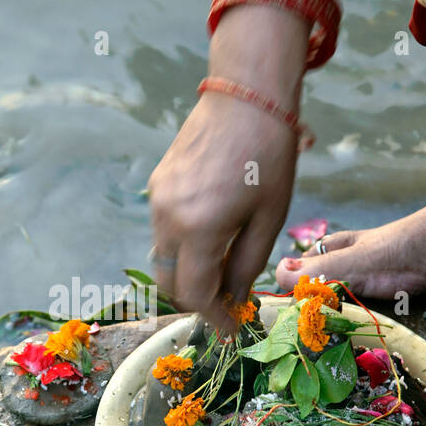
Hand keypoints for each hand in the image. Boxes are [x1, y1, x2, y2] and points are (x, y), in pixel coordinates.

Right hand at [148, 90, 298, 332]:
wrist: (245, 98)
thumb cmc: (269, 157)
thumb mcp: (268, 218)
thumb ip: (247, 265)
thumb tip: (236, 299)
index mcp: (199, 230)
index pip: (196, 294)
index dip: (214, 316)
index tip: (232, 327)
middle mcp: (168, 220)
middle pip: (171, 282)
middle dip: (198, 299)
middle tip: (229, 301)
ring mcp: (156, 202)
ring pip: (163, 259)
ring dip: (190, 272)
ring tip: (224, 267)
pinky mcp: (156, 187)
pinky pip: (163, 231)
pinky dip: (183, 246)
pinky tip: (213, 235)